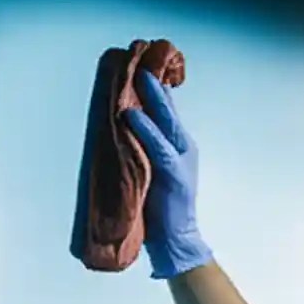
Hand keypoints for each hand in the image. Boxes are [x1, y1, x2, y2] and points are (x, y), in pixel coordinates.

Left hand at [122, 68, 212, 278]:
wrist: (176, 240)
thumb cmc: (159, 209)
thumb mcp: (150, 169)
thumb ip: (143, 148)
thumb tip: (121, 126)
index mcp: (177, 146)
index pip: (166, 111)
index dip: (155, 88)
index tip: (142, 66)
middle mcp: (182, 148)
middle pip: (169, 111)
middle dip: (155, 86)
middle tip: (142, 63)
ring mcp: (181, 161)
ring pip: (168, 124)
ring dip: (154, 100)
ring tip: (141, 80)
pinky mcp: (174, 177)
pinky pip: (160, 148)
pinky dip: (147, 131)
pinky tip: (133, 117)